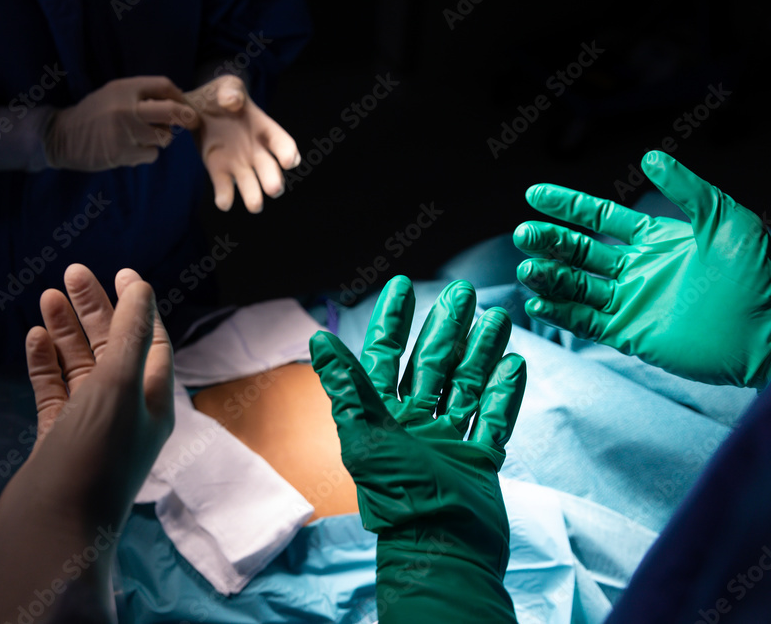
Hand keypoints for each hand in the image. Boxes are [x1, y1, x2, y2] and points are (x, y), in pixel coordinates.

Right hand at [0, 265, 172, 623]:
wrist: (50, 532)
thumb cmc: (93, 459)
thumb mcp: (119, 387)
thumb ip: (131, 334)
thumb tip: (141, 287)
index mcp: (153, 400)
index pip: (152, 341)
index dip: (138, 306)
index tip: (120, 272)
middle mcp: (125, 411)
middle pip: (113, 347)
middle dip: (95, 310)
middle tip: (71, 273)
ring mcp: (88, 426)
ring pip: (80, 367)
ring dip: (66, 332)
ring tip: (47, 297)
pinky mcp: (55, 439)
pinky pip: (53, 392)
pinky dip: (45, 364)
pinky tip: (34, 338)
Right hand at [44, 76, 198, 171]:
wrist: (63, 136)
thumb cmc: (93, 114)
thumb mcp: (113, 94)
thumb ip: (140, 94)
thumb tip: (176, 101)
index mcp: (125, 88)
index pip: (164, 85)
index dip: (180, 95)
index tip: (186, 104)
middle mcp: (127, 108)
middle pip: (171, 111)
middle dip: (188, 117)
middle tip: (193, 122)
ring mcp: (126, 132)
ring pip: (164, 137)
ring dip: (161, 138)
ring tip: (143, 137)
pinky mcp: (123, 153)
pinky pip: (152, 154)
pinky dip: (147, 153)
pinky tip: (132, 150)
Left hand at [185, 75, 300, 212]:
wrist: (200, 107)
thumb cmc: (222, 95)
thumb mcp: (227, 86)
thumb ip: (231, 91)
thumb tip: (233, 101)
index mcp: (264, 129)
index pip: (282, 142)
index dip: (287, 152)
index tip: (290, 161)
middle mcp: (256, 151)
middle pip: (270, 170)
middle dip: (274, 181)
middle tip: (274, 189)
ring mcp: (239, 164)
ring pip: (251, 185)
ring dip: (254, 196)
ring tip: (255, 205)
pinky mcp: (219, 171)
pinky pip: (224, 187)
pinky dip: (225, 196)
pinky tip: (223, 202)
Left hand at [309, 276, 523, 621]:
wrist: (441, 549)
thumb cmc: (398, 495)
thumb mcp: (365, 434)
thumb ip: (346, 387)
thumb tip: (319, 341)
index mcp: (383, 414)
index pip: (384, 355)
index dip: (391, 319)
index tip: (402, 284)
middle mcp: (414, 423)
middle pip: (432, 363)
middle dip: (446, 326)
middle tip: (463, 291)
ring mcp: (448, 442)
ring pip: (466, 385)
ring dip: (480, 352)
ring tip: (498, 318)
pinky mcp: (478, 462)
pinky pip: (494, 419)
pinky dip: (504, 393)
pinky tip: (515, 365)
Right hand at [515, 150, 770, 387]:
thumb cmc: (759, 273)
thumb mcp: (725, 218)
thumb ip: (686, 188)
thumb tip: (650, 157)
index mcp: (656, 240)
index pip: (599, 219)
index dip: (567, 206)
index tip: (535, 195)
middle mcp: (637, 270)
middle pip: (580, 252)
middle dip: (550, 242)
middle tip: (523, 234)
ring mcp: (631, 302)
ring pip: (576, 286)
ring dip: (548, 276)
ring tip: (527, 269)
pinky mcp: (630, 334)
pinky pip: (586, 322)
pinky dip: (560, 313)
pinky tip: (538, 303)